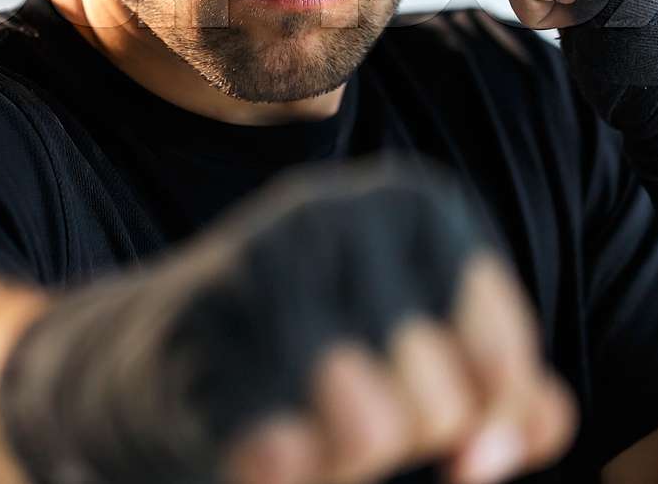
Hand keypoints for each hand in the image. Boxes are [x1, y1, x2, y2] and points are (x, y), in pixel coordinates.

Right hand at [0, 156, 576, 483]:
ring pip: (372, 423)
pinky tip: (261, 447)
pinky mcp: (191, 336)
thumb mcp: (418, 345)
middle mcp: (337, 214)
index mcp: (413, 201)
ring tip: (304, 422)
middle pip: (439, 398)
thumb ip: (502, 384)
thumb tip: (522, 431)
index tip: (450, 430)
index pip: (502, 359)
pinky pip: (281, 440)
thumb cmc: (305, 348)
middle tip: (349, 413)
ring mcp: (256, 265)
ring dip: (342, 458)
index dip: (486, 420)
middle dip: (406, 438)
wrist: (135, 357)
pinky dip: (279, 461)